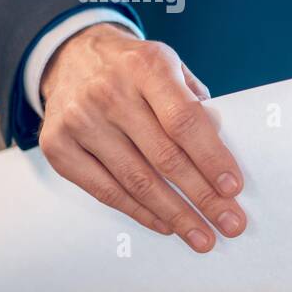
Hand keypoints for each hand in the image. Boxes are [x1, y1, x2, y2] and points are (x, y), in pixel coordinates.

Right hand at [38, 23, 245, 251]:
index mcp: (146, 67)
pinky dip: (140, 212)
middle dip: (202, 197)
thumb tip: (221, 153)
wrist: (72, 56)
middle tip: (230, 223)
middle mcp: (109, 92)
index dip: (211, 158)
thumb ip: (197, 106)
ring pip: (137, 181)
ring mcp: (79, 120)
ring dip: (175, 215)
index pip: (184, 120)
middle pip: (164, 157)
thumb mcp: (172, 68)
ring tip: (202, 236)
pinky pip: (106, 191)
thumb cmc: (135, 70)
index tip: (233, 189)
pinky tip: (166, 225)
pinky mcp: (58, 146)